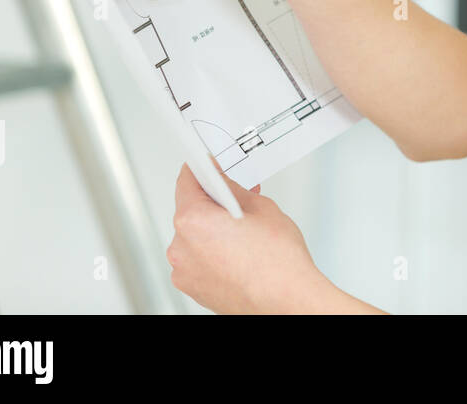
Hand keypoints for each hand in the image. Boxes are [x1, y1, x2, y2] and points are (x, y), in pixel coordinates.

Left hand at [166, 161, 337, 313]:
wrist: (286, 299)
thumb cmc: (277, 261)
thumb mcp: (261, 207)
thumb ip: (235, 192)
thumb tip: (227, 187)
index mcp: (192, 219)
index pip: (187, 180)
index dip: (202, 168)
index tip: (208, 166)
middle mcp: (180, 246)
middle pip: (190, 211)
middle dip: (213, 203)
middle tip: (238, 201)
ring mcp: (185, 271)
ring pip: (195, 237)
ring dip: (213, 230)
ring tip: (244, 234)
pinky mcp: (193, 288)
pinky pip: (198, 260)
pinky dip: (213, 253)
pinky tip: (239, 253)